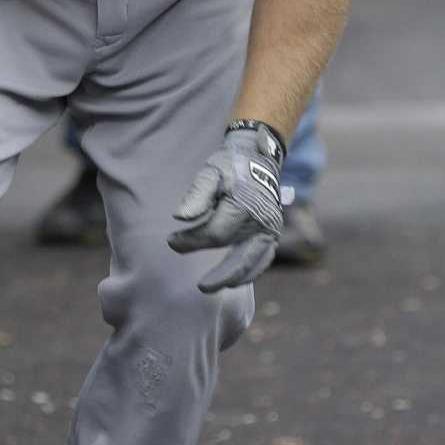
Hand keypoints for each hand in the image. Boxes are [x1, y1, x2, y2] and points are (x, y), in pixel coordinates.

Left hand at [170, 123, 285, 291]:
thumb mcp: (210, 172)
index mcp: (244, 205)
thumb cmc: (229, 165)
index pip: (215, 235)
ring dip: (234, 278)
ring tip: (213, 287)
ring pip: (254, 263)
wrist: (257, 156)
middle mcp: (262, 221)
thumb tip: (179, 217)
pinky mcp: (272, 232)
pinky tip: (233, 280)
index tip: (172, 241)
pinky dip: (250, 272)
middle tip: (199, 286)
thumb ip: (196, 195)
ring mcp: (271, 228)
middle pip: (238, 257)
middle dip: (218, 274)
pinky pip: (264, 259)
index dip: (192, 241)